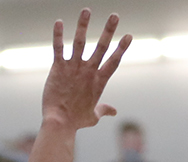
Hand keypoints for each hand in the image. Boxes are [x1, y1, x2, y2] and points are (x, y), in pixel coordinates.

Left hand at [40, 11, 132, 132]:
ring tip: (86, 10)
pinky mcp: (58, 69)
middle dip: (108, 30)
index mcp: (99, 81)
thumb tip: (114, 111)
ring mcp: (73, 68)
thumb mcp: (94, 116)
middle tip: (115, 15)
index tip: (129, 35)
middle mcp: (88, 71)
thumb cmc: (76, 121)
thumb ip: (104, 110)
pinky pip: (58, 48)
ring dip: (83, 25)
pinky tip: (58, 22)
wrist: (60, 123)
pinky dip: (58, 35)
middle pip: (101, 47)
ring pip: (79, 42)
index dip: (122, 48)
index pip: (114, 61)